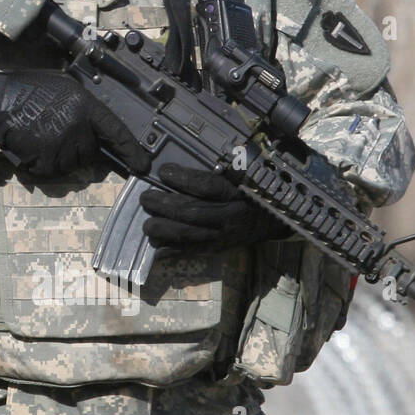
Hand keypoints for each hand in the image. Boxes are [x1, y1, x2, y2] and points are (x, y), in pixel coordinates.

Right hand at [0, 70, 149, 177]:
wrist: (0, 101)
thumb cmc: (31, 89)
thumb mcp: (67, 86)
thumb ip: (86, 106)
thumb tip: (100, 126)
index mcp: (86, 108)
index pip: (117, 134)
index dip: (132, 152)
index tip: (143, 165)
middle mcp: (79, 129)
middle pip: (91, 152)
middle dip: (80, 145)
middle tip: (58, 130)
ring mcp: (62, 148)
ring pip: (73, 163)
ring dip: (62, 155)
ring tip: (43, 135)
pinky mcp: (46, 162)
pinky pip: (54, 170)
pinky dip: (45, 162)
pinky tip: (34, 145)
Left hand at [140, 163, 288, 248]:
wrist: (268, 222)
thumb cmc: (247, 193)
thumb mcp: (240, 176)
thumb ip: (218, 169)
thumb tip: (187, 162)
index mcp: (235, 193)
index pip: (208, 185)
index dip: (183, 178)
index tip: (164, 171)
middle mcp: (228, 216)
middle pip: (192, 212)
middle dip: (164, 205)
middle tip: (146, 198)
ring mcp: (221, 235)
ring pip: (188, 234)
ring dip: (163, 229)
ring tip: (148, 224)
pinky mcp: (215, 249)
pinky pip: (190, 251)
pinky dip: (170, 249)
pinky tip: (156, 243)